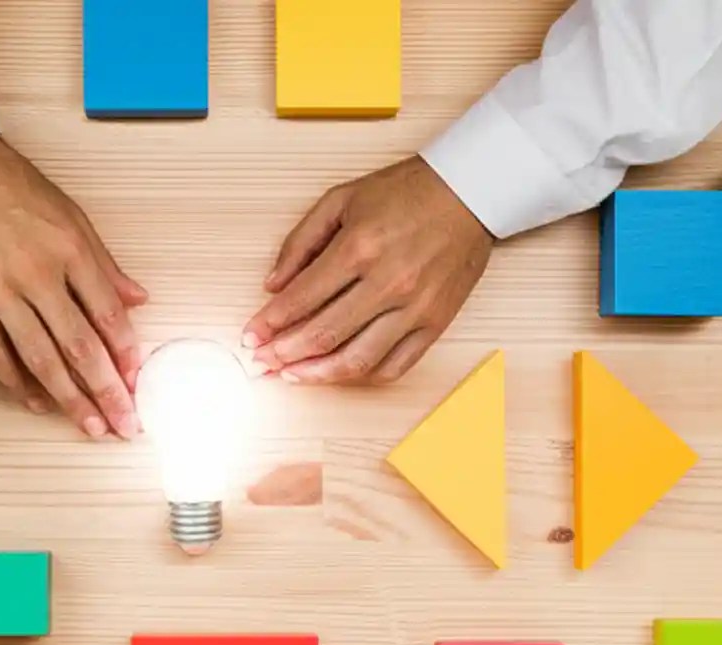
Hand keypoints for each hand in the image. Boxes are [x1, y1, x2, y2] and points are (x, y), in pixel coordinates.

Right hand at [0, 135, 147, 437]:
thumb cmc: (12, 187)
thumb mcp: (71, 216)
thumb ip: (104, 265)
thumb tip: (138, 299)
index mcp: (70, 249)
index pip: (108, 314)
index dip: (126, 355)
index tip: (139, 383)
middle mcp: (36, 273)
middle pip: (79, 346)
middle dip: (107, 391)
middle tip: (125, 423)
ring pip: (40, 358)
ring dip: (69, 398)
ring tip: (90, 426)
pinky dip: (17, 383)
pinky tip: (37, 402)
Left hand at [243, 156, 491, 383]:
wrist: (471, 192)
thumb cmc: (407, 191)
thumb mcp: (342, 199)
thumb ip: (301, 242)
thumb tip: (274, 284)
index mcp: (359, 247)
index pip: (302, 298)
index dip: (270, 323)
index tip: (251, 336)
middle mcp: (388, 282)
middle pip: (324, 334)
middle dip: (284, 354)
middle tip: (262, 363)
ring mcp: (415, 307)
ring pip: (358, 359)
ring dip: (318, 374)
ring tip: (292, 376)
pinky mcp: (437, 322)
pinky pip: (396, 365)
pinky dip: (363, 375)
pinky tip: (339, 373)